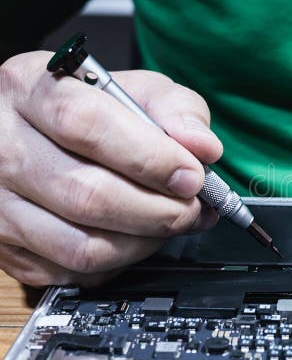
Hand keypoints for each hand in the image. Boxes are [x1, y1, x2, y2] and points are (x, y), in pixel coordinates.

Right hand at [0, 51, 222, 285]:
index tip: (191, 175)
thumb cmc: (87, 107)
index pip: (87, 126)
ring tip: (172, 223)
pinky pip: (71, 272)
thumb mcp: (134, 88)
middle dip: (159, 211)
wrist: (33, 129)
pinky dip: (118, 263)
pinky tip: (137, 239)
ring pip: (81, 245)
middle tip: (192, 208)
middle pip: (87, 195)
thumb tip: (203, 148)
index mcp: (31, 89)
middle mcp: (3, 145)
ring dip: (144, 243)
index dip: (149, 158)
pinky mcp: (3, 246)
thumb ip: (175, 110)